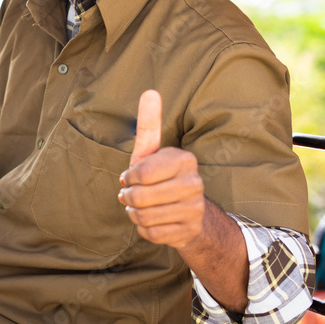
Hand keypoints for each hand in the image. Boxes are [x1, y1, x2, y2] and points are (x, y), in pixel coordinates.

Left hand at [118, 90, 206, 247]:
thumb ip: (149, 123)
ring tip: (143, 207)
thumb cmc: (160, 177)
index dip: (129, 178)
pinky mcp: (189, 232)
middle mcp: (194, 183)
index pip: (139, 173)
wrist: (188, 213)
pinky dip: (144, 229)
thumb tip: (150, 91)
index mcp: (184, 160)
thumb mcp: (151, 151)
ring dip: (135, 214)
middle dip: (129, 198)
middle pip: (139, 197)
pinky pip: (150, 233)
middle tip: (134, 195)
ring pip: (143, 217)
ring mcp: (194, 209)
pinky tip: (154, 221)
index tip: (133, 176)